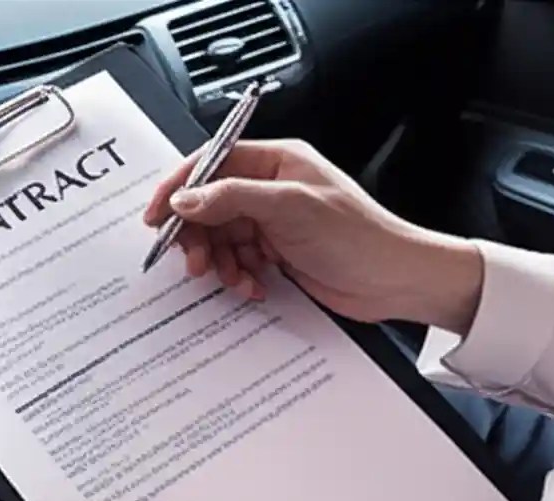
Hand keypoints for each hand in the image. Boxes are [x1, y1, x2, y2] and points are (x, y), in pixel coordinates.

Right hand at [144, 140, 483, 334]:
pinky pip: (237, 261)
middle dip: (198, 235)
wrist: (397, 281)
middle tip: (194, 261)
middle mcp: (271, 187)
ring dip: (219, 261)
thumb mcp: (289, 208)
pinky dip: (237, 276)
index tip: (156, 215)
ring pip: (219, 237)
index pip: (211, 163)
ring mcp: (272, 221)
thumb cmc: (360, 236)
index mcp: (276, 161)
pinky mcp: (276, 252)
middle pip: (208, 205)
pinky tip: (253, 286)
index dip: (178, 187)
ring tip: (232, 278)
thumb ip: (231, 198)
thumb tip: (184, 198)